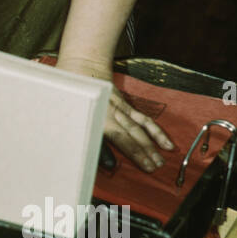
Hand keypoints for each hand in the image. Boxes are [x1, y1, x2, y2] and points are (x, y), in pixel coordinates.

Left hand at [52, 55, 174, 172]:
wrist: (81, 68)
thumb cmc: (72, 95)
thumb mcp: (70, 116)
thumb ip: (88, 140)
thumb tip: (108, 163)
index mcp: (98, 118)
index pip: (120, 139)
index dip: (133, 153)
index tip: (142, 166)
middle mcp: (112, 114)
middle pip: (132, 136)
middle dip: (145, 153)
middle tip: (156, 169)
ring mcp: (121, 109)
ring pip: (139, 129)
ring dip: (151, 145)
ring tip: (161, 162)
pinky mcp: (126, 106)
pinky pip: (143, 120)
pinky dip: (155, 131)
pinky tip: (165, 143)